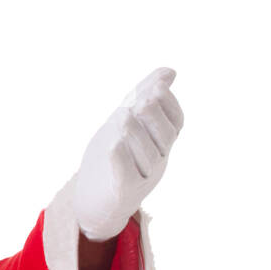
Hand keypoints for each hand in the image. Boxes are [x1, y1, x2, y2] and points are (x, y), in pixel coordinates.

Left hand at [72, 67, 184, 240]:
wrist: (94, 198)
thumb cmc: (113, 156)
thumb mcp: (127, 122)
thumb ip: (144, 97)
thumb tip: (169, 71)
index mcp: (161, 142)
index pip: (176, 122)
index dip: (169, 104)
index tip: (156, 87)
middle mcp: (158, 160)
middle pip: (164, 137)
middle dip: (154, 117)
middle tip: (140, 101)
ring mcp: (144, 177)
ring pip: (147, 156)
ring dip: (135, 135)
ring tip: (122, 117)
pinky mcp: (125, 192)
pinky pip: (126, 176)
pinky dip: (121, 160)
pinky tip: (112, 145)